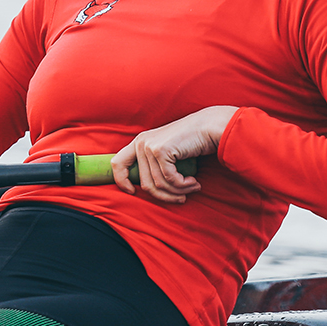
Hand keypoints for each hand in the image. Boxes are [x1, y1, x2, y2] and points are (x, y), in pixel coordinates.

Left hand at [112, 106, 236, 203]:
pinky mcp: (161, 150)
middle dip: (165, 196)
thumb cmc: (191, 142)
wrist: (209, 127)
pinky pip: (169, 179)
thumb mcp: (167, 152)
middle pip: (145, 184)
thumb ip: (154, 164)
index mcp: (139, 142)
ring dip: (178, 192)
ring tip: (192, 188)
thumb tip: (146, 189)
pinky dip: (183, 185)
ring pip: (158, 185)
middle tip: (181, 198)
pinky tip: (194, 182)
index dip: (122, 181)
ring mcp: (150, 146)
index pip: (118, 164)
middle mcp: (141, 143)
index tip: (133, 192)